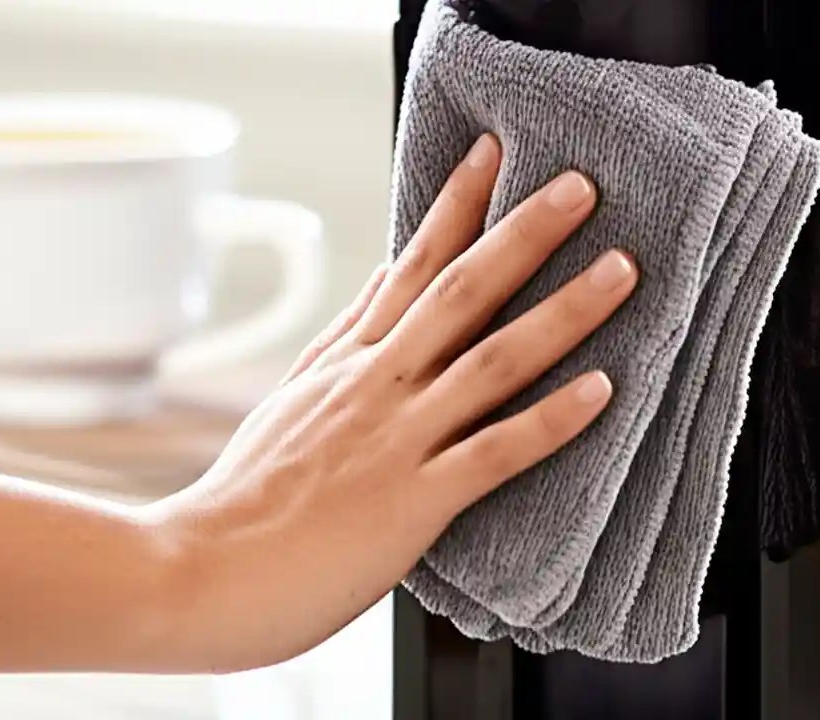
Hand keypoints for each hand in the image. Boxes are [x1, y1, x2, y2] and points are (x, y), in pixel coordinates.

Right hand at [146, 133, 638, 671]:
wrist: (201, 571)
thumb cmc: (246, 497)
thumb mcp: (293, 398)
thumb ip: (346, 337)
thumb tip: (386, 272)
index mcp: (349, 362)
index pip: (410, 265)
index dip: (456, 205)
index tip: (495, 154)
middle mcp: (377, 385)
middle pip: (460, 292)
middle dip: (524, 233)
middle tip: (581, 187)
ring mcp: (396, 439)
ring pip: (492, 361)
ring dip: (561, 313)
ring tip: (619, 272)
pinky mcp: (413, 502)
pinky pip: (494, 453)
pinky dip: (549, 421)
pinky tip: (600, 390)